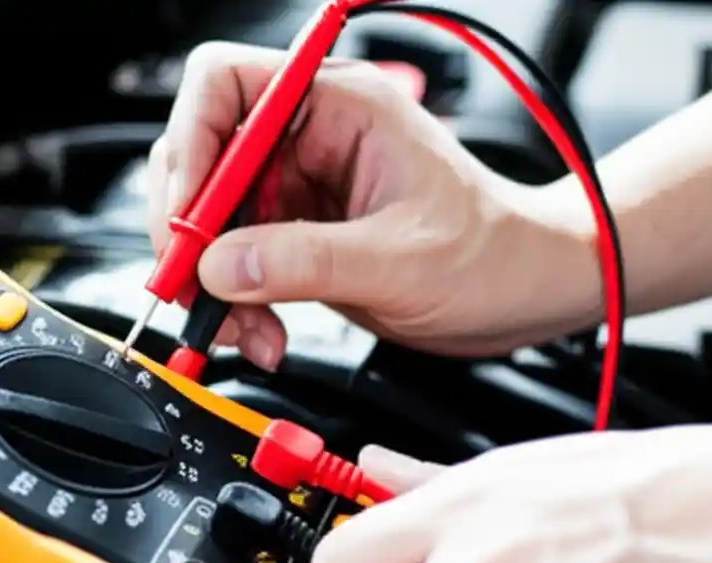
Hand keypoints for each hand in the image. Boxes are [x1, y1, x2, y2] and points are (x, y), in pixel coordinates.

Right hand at [146, 41, 603, 370]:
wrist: (525, 293)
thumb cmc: (494, 253)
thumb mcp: (400, 260)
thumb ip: (304, 261)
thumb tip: (220, 267)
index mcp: (337, 105)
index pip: (224, 83)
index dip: (191, 141)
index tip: (186, 212)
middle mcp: (307, 136)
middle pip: (199, 156)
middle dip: (187, 228)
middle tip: (192, 284)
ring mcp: (296, 186)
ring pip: (208, 218)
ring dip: (208, 278)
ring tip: (241, 326)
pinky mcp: (293, 234)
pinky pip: (232, 259)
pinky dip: (232, 301)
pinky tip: (261, 330)